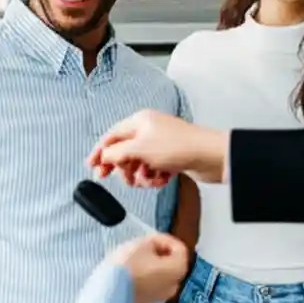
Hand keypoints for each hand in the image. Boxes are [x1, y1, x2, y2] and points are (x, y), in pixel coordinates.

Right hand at [88, 110, 229, 185]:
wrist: (211, 156)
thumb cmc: (178, 147)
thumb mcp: (139, 149)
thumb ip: (116, 154)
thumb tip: (104, 157)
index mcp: (139, 121)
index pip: (111, 136)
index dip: (100, 152)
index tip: (92, 167)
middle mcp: (149, 130)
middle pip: (125, 151)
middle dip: (124, 168)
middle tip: (125, 180)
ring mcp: (160, 144)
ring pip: (139, 164)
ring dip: (140, 176)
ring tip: (149, 180)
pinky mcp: (171, 158)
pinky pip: (153, 170)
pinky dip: (155, 177)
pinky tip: (162, 179)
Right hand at [109, 233, 189, 302]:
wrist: (109, 291)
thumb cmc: (127, 267)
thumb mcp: (142, 243)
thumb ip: (154, 241)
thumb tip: (155, 245)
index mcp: (178, 269)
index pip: (179, 248)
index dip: (165, 239)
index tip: (152, 237)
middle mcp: (174, 285)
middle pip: (172, 262)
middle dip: (160, 252)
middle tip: (145, 245)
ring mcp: (161, 296)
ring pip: (162, 274)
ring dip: (152, 264)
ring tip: (136, 257)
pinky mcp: (148, 301)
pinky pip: (152, 284)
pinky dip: (146, 275)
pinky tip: (132, 270)